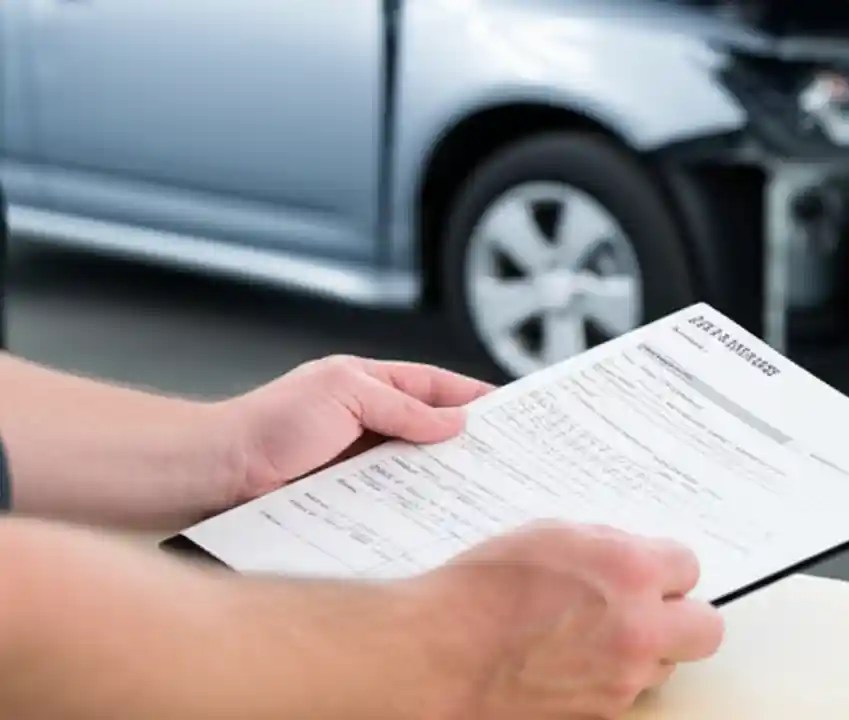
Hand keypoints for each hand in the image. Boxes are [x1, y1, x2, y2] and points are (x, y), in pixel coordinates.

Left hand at [217, 356, 492, 506]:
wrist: (218, 474)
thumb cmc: (269, 422)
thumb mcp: (344, 394)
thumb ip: (401, 408)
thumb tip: (454, 423)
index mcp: (370, 384)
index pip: (435, 386)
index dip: (473, 397)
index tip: (512, 411)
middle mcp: (369, 422)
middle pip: (432, 431)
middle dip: (467, 442)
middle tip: (509, 458)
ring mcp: (360, 462)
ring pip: (417, 469)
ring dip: (444, 479)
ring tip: (482, 491)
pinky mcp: (349, 498)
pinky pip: (393, 501)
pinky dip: (416, 507)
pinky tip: (437, 517)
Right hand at [413, 522, 724, 719]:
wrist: (437, 655)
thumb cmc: (481, 591)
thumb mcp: (551, 536)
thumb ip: (607, 546)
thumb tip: (634, 558)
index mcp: (630, 571)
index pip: (689, 567)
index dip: (664, 568)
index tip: (647, 572)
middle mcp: (638, 628)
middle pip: (705, 628)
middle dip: (682, 615)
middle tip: (650, 608)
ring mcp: (622, 679)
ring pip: (667, 665)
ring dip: (646, 650)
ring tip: (596, 634)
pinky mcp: (602, 714)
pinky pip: (629, 692)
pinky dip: (613, 677)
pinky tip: (575, 658)